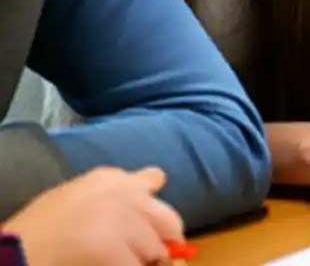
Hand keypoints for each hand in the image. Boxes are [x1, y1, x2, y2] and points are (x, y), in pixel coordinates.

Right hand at [4, 167, 184, 265]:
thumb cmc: (37, 233)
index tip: (148, 229)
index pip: (153, 180)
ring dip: (140, 262)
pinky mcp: (109, 246)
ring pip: (157, 250)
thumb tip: (158, 182)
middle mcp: (119, 190)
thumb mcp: (77, 200)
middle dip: (160, 244)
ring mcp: (117, 217)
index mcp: (108, 177)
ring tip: (103, 260)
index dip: (153, 215)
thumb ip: (118, 195)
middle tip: (139, 259)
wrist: (10, 254)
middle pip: (170, 220)